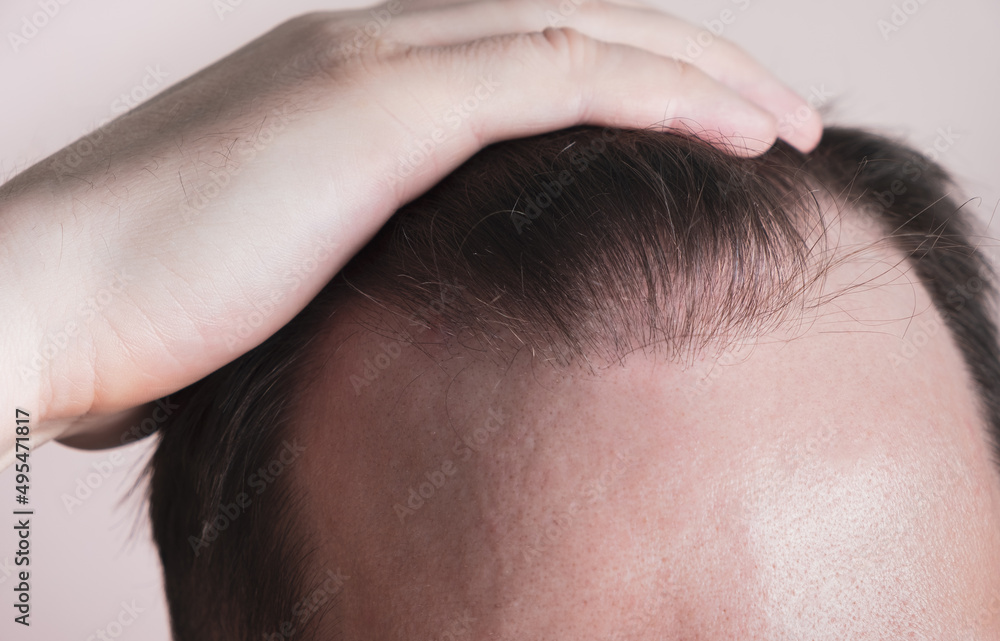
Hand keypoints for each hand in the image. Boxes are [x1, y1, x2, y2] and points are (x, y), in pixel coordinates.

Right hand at [0, 0, 821, 458]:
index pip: (526, 57)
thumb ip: (362, 262)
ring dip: (704, 76)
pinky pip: (561, 78)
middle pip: (576, 24)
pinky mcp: (378, 111)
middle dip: (693, 65)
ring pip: (587, 35)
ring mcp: (375, 67)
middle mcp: (372, 49)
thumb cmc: (149, 312)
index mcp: (353, 85)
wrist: (44, 301)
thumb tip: (413, 310)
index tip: (707, 139)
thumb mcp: (282, 270)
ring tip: (790, 128)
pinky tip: (742, 136)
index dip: (631, 86)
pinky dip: (662, 96)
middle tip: (778, 120)